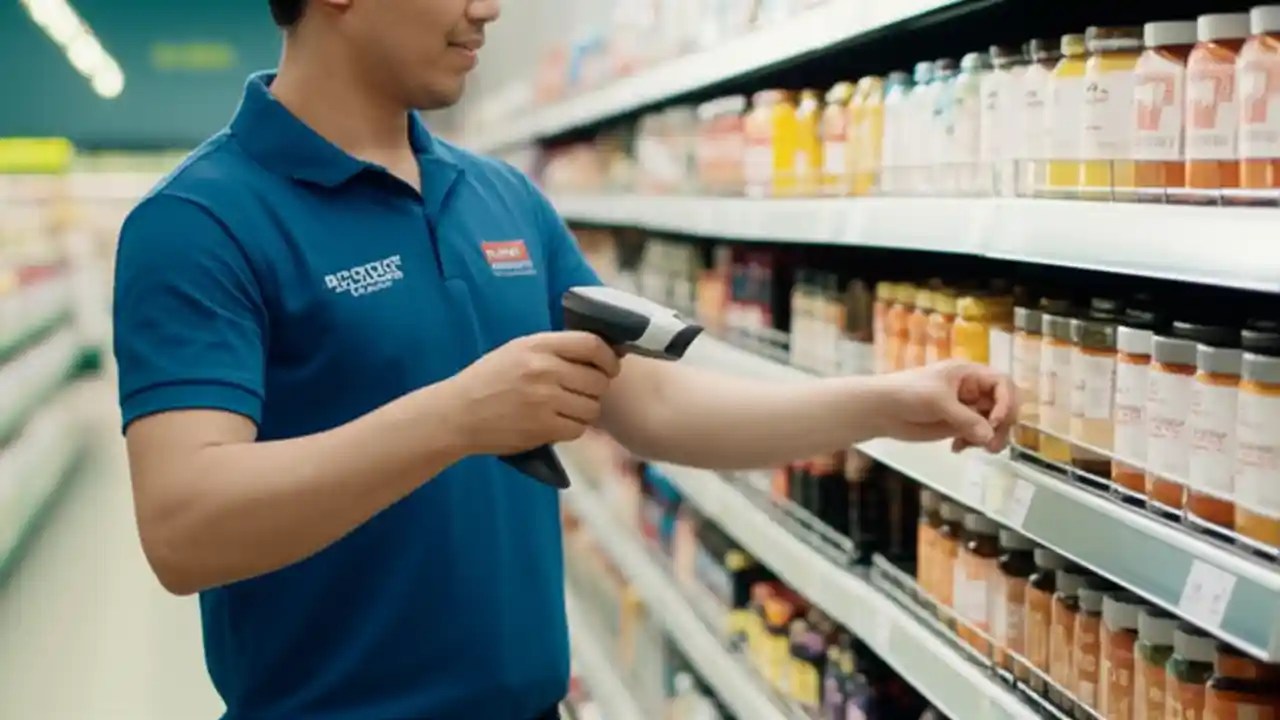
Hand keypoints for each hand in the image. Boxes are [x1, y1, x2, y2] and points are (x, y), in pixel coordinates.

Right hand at [445, 332, 620, 455]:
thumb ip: (553, 350)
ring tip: (567, 409)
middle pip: (598, 379)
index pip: (592, 345)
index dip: (609, 358)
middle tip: (583, 393)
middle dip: (597, 388)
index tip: (609, 367)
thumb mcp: (517, 351)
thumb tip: (596, 353)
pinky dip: (572, 428)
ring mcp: (545, 399)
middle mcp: (544, 369)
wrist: (457, 414)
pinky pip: (578, 428)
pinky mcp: (543, 427)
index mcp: (538, 346)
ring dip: (585, 410)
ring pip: (592, 407)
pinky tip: (557, 423)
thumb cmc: (487, 381)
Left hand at [875, 360, 1016, 452]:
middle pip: (1003, 405)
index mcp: (970, 374)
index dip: (1005, 402)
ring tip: (978, 448)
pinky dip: (974, 443)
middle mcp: (972, 389)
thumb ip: (965, 419)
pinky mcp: (957, 425)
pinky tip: (957, 448)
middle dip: (1002, 425)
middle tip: (991, 445)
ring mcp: (966, 408)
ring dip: (990, 437)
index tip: (994, 422)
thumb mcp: (938, 401)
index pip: (1002, 383)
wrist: (881, 410)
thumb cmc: (908, 394)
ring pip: (993, 423)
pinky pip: (977, 435)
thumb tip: (989, 436)